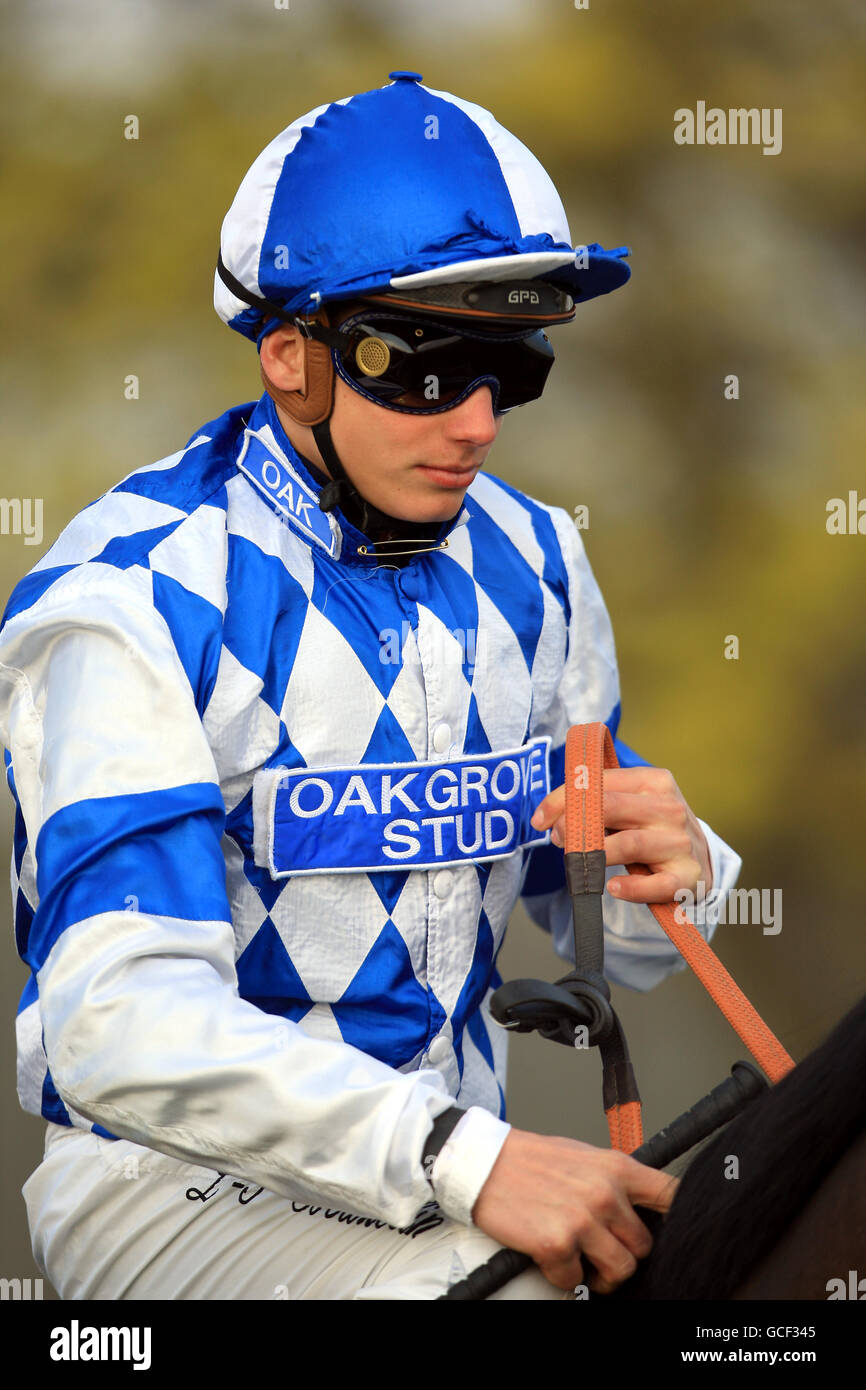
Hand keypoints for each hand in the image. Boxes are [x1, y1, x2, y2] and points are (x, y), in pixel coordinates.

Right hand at [472, 1128, 678, 1292]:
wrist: (482, 1162)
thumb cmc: (530, 1159)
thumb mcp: (583, 1156)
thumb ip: (613, 1179)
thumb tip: (636, 1208)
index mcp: (616, 1167)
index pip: (670, 1195)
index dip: (681, 1218)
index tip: (678, 1230)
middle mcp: (605, 1194)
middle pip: (644, 1246)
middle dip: (623, 1252)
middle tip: (601, 1249)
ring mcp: (583, 1221)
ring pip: (620, 1270)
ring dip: (601, 1274)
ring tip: (581, 1260)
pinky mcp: (557, 1245)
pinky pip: (575, 1280)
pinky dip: (562, 1275)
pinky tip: (549, 1255)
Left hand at [530, 765, 712, 902]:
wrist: (701, 859)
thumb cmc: (652, 828)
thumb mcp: (631, 806)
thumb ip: (595, 806)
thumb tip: (553, 821)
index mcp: (654, 781)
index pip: (599, 784)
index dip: (563, 800)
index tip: (539, 819)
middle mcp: (670, 808)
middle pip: (610, 808)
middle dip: (575, 825)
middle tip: (557, 840)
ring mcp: (681, 842)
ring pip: (629, 844)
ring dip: (595, 855)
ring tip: (579, 865)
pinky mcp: (688, 877)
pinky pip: (656, 885)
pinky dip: (631, 889)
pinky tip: (612, 888)